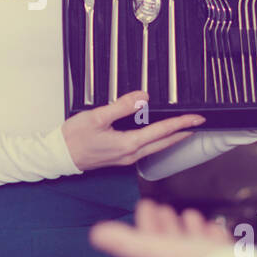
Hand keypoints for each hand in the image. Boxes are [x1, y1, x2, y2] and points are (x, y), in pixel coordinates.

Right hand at [63, 90, 204, 172]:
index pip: (161, 131)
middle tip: (197, 124)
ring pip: (156, 148)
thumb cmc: (74, 138)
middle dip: (182, 133)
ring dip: (171, 138)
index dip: (181, 123)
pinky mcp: (120, 158)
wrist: (59, 156)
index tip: (196, 118)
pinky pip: (145, 150)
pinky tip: (158, 136)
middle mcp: (130, 154)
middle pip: (164, 143)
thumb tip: (142, 98)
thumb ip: (122, 106)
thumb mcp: (97, 117)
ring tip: (183, 129)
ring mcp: (126, 158)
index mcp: (128, 144)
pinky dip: (157, 142)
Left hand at [90, 199, 231, 256]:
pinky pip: (214, 249)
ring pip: (192, 245)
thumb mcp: (154, 250)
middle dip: (166, 224)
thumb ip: (125, 242)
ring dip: (188, 228)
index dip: (146, 221)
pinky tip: (212, 229)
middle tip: (164, 208)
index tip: (145, 204)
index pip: (148, 241)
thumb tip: (97, 234)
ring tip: (188, 216)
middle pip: (169, 243)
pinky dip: (210, 236)